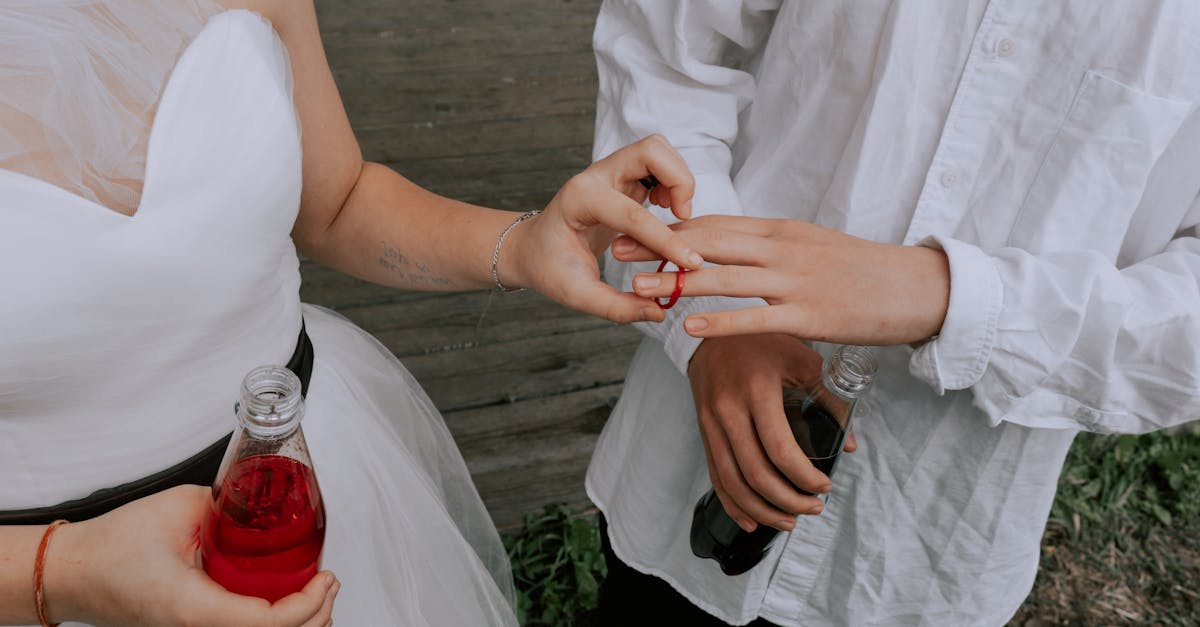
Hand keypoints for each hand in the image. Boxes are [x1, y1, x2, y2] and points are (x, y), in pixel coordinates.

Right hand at [44, 485, 337, 626]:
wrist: (73, 572)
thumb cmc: (112, 546)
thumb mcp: (179, 508)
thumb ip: (228, 505)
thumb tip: (264, 501)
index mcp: (193, 606)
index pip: (267, 622)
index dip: (307, 604)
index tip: (326, 577)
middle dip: (314, 615)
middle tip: (330, 583)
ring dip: (298, 622)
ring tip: (318, 593)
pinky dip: (274, 620)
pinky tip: (288, 601)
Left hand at [507, 134, 704, 322]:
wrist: (532, 248)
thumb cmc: (549, 267)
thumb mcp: (576, 294)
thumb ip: (616, 306)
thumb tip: (658, 311)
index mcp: (579, 200)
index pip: (632, 214)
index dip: (666, 240)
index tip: (690, 263)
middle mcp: (596, 177)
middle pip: (651, 151)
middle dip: (678, 181)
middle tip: (683, 217)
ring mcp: (610, 172)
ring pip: (658, 151)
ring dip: (678, 178)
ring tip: (677, 213)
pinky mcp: (623, 178)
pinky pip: (658, 164)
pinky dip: (672, 180)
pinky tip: (668, 209)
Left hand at [615, 216, 949, 344]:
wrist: (919, 288)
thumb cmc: (864, 271)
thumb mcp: (813, 247)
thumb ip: (773, 248)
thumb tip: (735, 251)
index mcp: (781, 231)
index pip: (717, 223)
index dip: (671, 226)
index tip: (635, 225)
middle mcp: (782, 249)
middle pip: (709, 243)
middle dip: (659, 246)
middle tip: (617, 248)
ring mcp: (795, 282)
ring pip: (723, 278)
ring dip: (675, 282)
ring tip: (636, 287)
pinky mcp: (809, 315)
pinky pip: (755, 318)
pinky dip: (718, 321)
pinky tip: (685, 326)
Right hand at [689, 334, 850, 531]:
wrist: (712, 329)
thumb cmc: (763, 341)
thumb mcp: (801, 359)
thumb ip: (829, 399)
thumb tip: (850, 444)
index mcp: (757, 390)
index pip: (780, 450)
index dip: (804, 477)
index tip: (825, 486)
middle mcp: (729, 410)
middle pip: (756, 474)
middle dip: (787, 501)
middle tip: (812, 508)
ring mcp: (711, 423)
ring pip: (733, 482)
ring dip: (762, 509)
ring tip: (788, 521)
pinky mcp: (703, 431)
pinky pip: (715, 476)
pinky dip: (733, 503)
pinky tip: (753, 519)